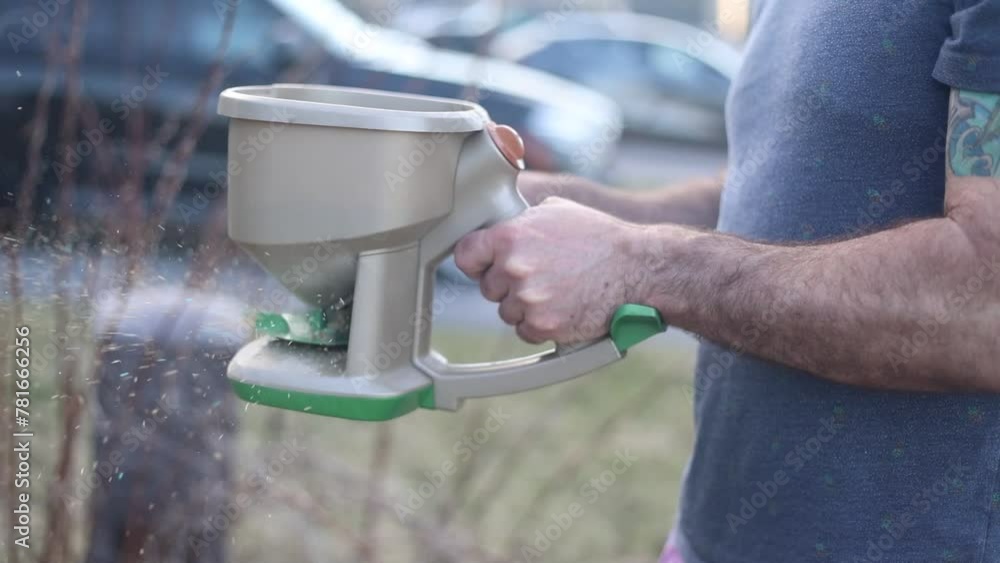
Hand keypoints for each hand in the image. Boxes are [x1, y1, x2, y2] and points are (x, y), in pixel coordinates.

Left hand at [454, 197, 646, 343]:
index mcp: (510, 236)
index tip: (483, 263)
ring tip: (556, 289)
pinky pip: (524, 330)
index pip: (465, 255)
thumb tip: (496, 222)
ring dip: (524, 305)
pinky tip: (562, 306)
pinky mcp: (543, 325)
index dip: (476, 260)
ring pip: (506, 311)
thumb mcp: (554, 210)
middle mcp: (514, 268)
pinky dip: (539, 324)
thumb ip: (518, 220)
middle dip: (507, 283)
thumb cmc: (598, 236)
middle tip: (539, 274)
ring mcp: (527, 299)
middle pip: (487, 287)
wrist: (634, 268)